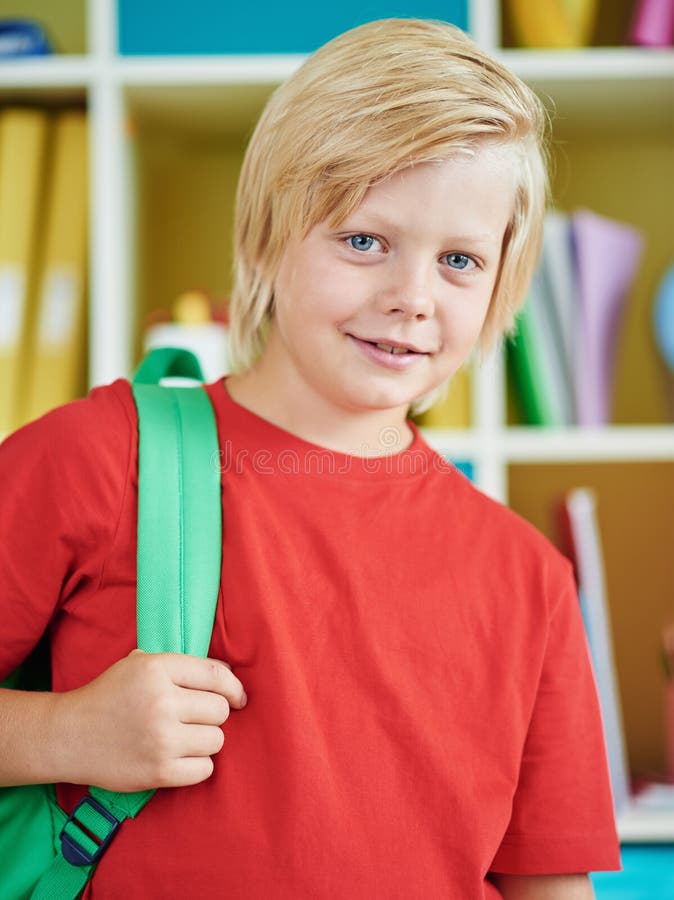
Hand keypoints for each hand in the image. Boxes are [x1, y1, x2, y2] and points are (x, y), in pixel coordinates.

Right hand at [56, 650, 246, 791]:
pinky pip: (205, 769)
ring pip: (216, 740)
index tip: (238, 698)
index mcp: (158, 669)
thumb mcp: (139, 663)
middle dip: (213, 715)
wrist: (69, 736)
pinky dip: (198, 765)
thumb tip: (228, 673)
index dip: (234, 687)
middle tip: (195, 718)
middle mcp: (162, 702)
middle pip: (220, 710)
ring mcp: (161, 739)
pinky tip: (181, 757)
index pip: (217, 675)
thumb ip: (181, 665)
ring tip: (184, 737)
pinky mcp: (158, 772)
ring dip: (205, 740)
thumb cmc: (109, 695)